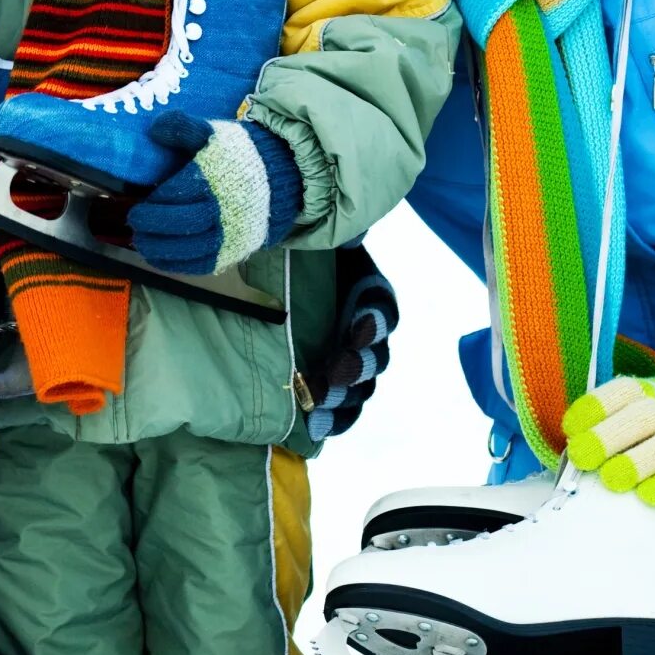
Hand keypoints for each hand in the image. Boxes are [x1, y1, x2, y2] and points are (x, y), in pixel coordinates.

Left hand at [129, 112, 302, 275]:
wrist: (286, 175)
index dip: (153, 204)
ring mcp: (231, 233)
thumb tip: (153, 130)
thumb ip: (183, 128)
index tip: (137, 206)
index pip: (175, 195)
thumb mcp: (214, 132)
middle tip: (134, 225)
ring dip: (161, 250)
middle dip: (152, 227)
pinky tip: (162, 260)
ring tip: (142, 245)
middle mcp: (223, 210)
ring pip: (190, 249)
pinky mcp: (237, 249)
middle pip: (180, 223)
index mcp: (214, 179)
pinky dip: (180, 265)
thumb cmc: (242, 153)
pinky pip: (204, 264)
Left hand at [304, 244, 396, 440]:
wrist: (272, 293)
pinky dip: (332, 419)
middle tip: (339, 369)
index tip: (359, 325)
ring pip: (362, 388)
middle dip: (358, 364)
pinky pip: (343, 411)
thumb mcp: (314, 248)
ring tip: (321, 399)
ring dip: (345, 396)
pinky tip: (314, 424)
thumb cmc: (298, 265)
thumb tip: (350, 230)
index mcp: (366, 296)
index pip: (382, 310)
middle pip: (375, 356)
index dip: (375, 320)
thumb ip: (335, 240)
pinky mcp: (334, 389)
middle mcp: (365, 334)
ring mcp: (351, 364)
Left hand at [563, 374, 654, 505]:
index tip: (572, 429)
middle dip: (607, 436)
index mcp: (652, 391)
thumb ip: (620, 418)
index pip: (620, 392)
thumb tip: (576, 443)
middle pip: (640, 416)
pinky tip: (651, 496)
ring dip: (637, 462)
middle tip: (582, 458)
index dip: (593, 409)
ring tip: (611, 481)